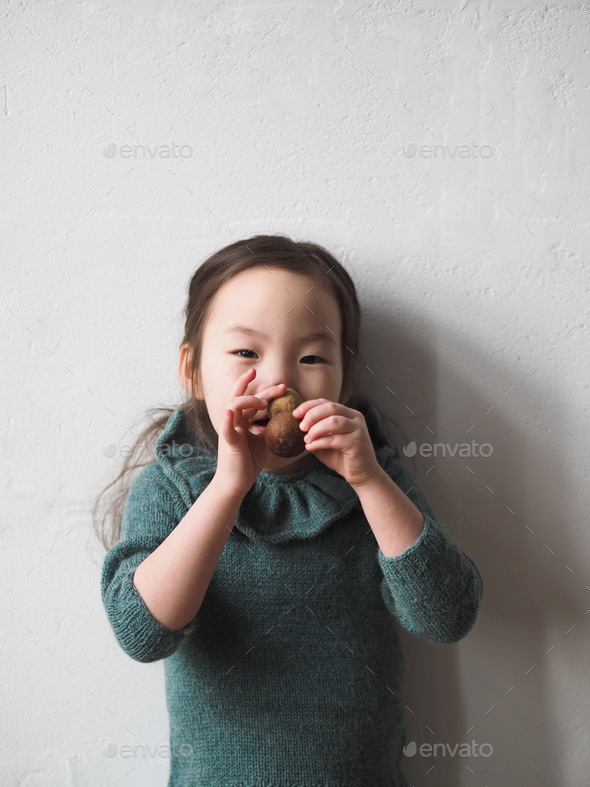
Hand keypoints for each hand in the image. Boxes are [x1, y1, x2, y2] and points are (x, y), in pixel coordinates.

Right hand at [216, 368, 285, 494]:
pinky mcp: (228, 442)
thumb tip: (286, 421)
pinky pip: (226, 429)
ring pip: (233, 405)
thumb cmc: (248, 462)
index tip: (283, 387)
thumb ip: (269, 429)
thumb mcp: (263, 442)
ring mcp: (229, 430)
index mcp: (241, 420)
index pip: (251, 399)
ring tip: (264, 404)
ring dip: (249, 400)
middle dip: (263, 390)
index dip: (266, 391)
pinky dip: (227, 420)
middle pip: (244, 397)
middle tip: (283, 387)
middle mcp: (233, 421)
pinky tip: (231, 412)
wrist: (236, 482)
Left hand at [292, 399, 381, 488]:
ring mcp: (358, 429)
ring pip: (333, 421)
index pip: (326, 402)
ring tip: (306, 439)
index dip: (309, 406)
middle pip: (330, 407)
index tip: (295, 414)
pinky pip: (335, 439)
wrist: (362, 475)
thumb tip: (296, 425)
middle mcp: (355, 417)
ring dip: (316, 429)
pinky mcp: (358, 442)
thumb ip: (315, 432)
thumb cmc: (342, 458)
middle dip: (312, 415)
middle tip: (301, 427)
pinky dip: (319, 442)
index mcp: (347, 413)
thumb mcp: (325, 442)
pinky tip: (310, 448)